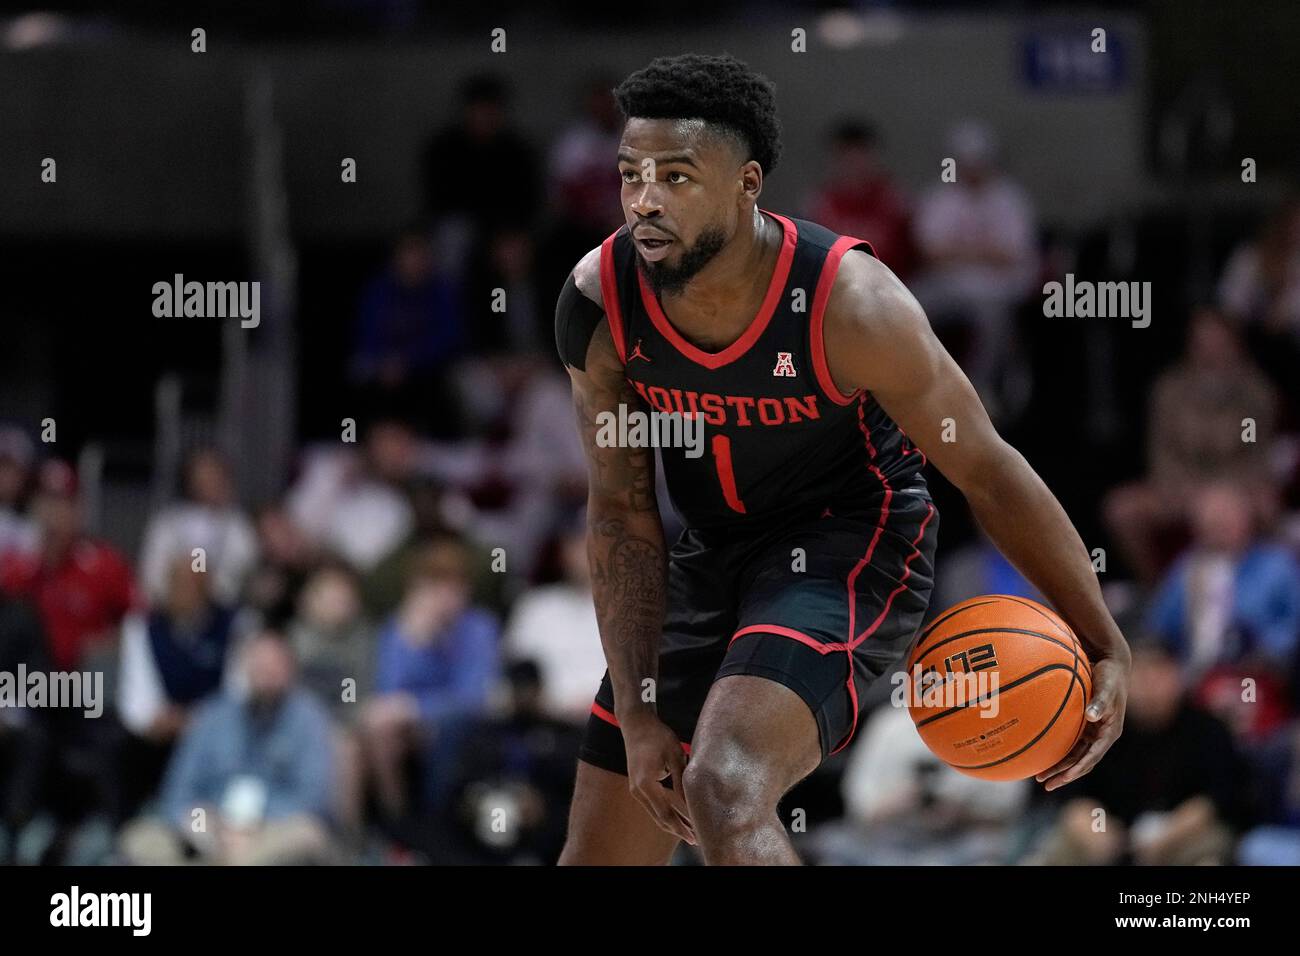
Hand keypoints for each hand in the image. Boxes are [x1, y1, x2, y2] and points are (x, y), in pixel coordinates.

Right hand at [621, 710, 695, 844]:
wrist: (636, 724)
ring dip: (673, 824)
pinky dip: (666, 814)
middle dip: (678, 830)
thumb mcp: (675, 755)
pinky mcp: (637, 786)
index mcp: (646, 784)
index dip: (682, 826)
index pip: (666, 812)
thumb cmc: (658, 736)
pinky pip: (653, 806)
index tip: (696, 836)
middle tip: (696, 841)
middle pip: (660, 818)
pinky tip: (679, 818)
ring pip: (656, 814)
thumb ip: (682, 781)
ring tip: (691, 834)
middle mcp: (637, 790)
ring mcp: (635, 789)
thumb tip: (692, 802)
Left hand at [1036, 655, 1128, 791]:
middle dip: (1065, 775)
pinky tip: (1043, 755)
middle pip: (1082, 762)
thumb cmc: (1109, 676)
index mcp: (1110, 732)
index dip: (1077, 770)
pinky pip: (1072, 743)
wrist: (1112, 664)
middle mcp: (1102, 736)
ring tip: (1040, 776)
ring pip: (1076, 756)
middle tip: (1045, 784)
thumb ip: (1099, 702)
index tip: (1062, 779)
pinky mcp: (1087, 725)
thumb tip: (1092, 716)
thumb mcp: (1106, 688)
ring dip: (1060, 767)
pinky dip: (1059, 752)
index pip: (1092, 757)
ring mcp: (1094, 731)